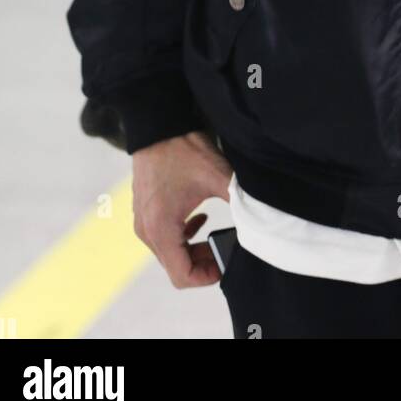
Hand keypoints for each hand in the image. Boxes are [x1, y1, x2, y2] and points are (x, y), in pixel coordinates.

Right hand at [132, 130, 233, 288]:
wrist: (158, 125)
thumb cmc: (183, 150)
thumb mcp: (217, 178)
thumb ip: (238, 203)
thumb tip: (257, 221)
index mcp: (160, 229)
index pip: (182, 275)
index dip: (207, 276)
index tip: (224, 264)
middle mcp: (146, 230)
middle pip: (175, 266)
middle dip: (203, 261)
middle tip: (224, 247)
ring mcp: (142, 220)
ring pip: (170, 252)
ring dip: (193, 248)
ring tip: (214, 233)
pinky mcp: (144, 210)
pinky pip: (163, 236)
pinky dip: (183, 234)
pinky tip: (200, 217)